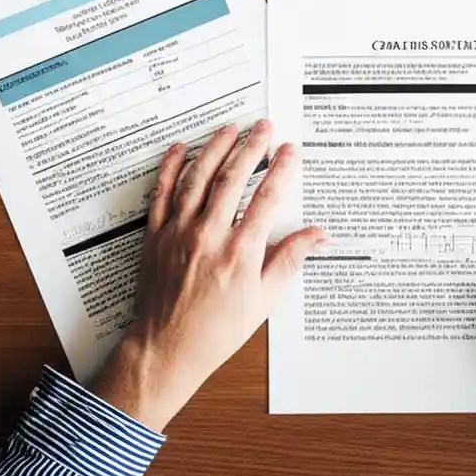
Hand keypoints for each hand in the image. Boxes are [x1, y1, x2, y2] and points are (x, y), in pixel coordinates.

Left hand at [90, 121, 326, 431]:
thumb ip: (289, 260)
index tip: (290, 152)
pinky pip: (162, 193)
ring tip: (230, 128)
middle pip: (233, 179)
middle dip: (251, 148)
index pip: (267, 199)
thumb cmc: (217, 330)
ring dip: (215, 148)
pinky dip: (170, 168)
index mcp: (240, 253)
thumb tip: (319, 236)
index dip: (281, 170)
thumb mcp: (264, 299)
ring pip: (198, 178)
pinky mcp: (156, 236)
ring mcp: (179, 233)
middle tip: (264, 127)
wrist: (167, 348)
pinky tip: (180, 149)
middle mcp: (208, 236)